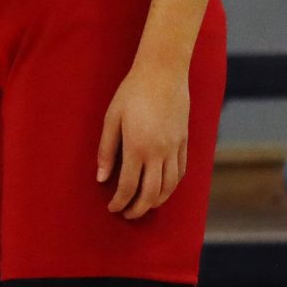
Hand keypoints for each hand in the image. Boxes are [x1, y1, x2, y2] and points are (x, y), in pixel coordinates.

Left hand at [97, 62, 188, 218]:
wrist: (163, 72)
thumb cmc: (132, 92)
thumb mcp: (111, 119)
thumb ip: (107, 150)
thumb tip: (102, 178)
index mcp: (137, 147)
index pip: (128, 187)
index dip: (120, 202)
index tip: (112, 208)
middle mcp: (159, 152)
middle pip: (152, 193)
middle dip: (139, 209)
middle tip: (128, 214)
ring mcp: (175, 147)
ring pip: (170, 186)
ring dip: (157, 201)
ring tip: (146, 205)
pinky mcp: (184, 140)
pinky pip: (181, 171)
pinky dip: (173, 185)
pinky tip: (163, 187)